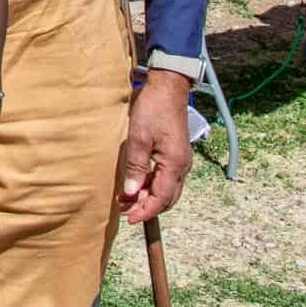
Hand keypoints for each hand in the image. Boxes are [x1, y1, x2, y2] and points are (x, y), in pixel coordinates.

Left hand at [117, 71, 192, 224]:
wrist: (168, 87)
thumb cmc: (153, 109)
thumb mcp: (139, 138)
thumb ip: (136, 167)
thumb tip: (131, 192)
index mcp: (174, 165)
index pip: (161, 199)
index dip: (145, 212)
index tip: (129, 219)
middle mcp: (181, 166)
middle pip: (166, 198)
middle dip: (145, 207)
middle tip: (124, 209)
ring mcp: (180, 160)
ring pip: (165, 188)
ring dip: (147, 195)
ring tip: (125, 198)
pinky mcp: (175, 153)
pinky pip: (165, 176)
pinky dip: (151, 183)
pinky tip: (136, 182)